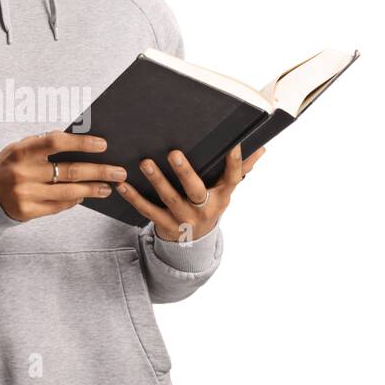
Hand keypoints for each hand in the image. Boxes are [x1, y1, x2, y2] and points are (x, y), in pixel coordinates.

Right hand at [0, 131, 127, 221]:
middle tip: (118, 171)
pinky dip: (75, 201)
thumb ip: (44, 145)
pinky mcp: (27, 211)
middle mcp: (23, 172)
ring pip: (69, 192)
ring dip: (93, 189)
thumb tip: (83, 144)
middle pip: (69, 171)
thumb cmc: (10, 165)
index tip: (103, 145)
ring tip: (108, 187)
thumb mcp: (20, 149)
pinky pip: (59, 206)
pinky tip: (85, 196)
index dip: (81, 142)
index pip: (55, 142)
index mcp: (21, 150)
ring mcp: (25, 194)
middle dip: (99, 171)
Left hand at [116, 144, 265, 241]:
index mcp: (222, 197)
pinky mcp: (166, 226)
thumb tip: (261, 148)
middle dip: (185, 172)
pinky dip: (134, 198)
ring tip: (145, 163)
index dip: (235, 161)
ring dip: (157, 181)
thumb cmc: (209, 205)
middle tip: (173, 153)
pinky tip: (123, 184)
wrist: (194, 242)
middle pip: (196, 190)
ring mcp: (185, 220)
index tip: (232, 142)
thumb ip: (240, 169)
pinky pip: (148, 211)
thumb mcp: (225, 191)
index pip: (233, 177)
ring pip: (170, 199)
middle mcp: (205, 209)